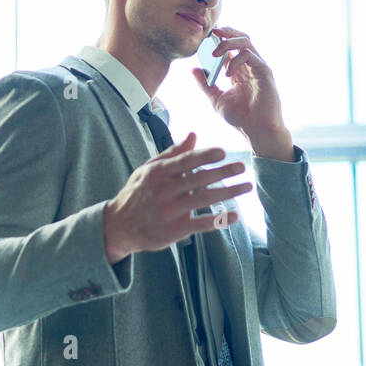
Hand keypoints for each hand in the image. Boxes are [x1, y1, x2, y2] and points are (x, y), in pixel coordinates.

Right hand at [103, 131, 251, 262]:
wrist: (118, 226)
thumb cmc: (137, 193)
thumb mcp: (148, 170)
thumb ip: (172, 153)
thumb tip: (193, 135)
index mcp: (158, 173)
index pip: (185, 162)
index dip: (204, 156)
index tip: (222, 151)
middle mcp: (164, 191)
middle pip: (198, 179)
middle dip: (222, 172)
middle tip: (242, 166)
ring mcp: (170, 211)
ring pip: (204, 200)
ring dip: (228, 193)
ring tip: (246, 186)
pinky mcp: (175, 230)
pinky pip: (201, 224)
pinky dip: (219, 220)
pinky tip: (235, 216)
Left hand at [192, 26, 289, 151]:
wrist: (258, 131)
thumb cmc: (241, 118)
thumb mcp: (216, 99)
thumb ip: (205, 84)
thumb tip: (193, 68)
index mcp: (239, 70)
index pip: (228, 47)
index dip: (216, 41)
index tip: (203, 40)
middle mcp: (249, 66)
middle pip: (239, 38)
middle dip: (225, 32)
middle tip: (211, 34)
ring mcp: (257, 67)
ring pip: (245, 42)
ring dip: (228, 42)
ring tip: (215, 52)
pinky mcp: (264, 71)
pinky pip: (249, 56)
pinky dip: (235, 61)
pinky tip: (227, 74)